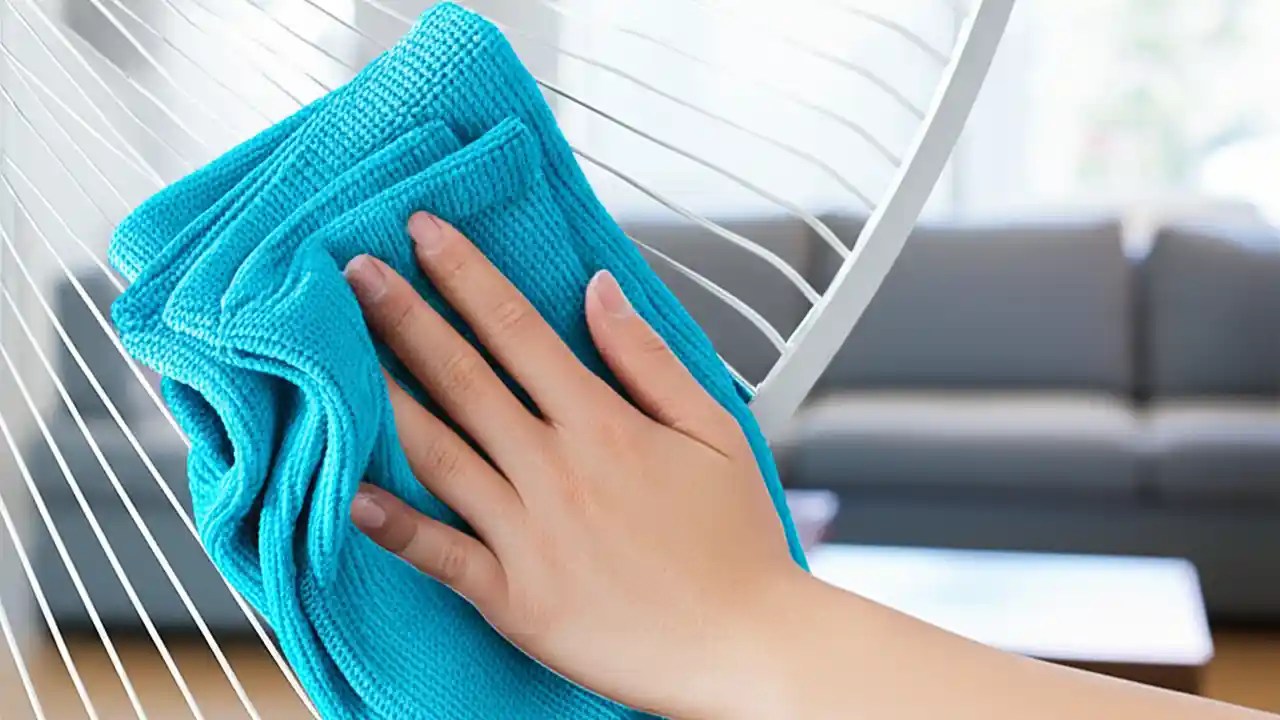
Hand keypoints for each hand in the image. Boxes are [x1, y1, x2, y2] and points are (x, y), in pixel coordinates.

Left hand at [343, 213, 800, 717]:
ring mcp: (529, 535)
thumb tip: (600, 287)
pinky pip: (440, 556)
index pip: (520, 331)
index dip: (465, 275)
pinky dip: (392, 525)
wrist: (745, 647)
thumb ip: (650, 357)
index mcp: (604, 426)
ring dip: (381, 397)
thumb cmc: (738, 540)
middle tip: (352, 270)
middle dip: (403, 317)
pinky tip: (345, 493)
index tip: (422, 232)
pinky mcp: (515, 598)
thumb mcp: (715, 430)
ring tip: (330, 353)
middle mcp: (557, 470)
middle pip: (464, 379)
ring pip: (438, 453)